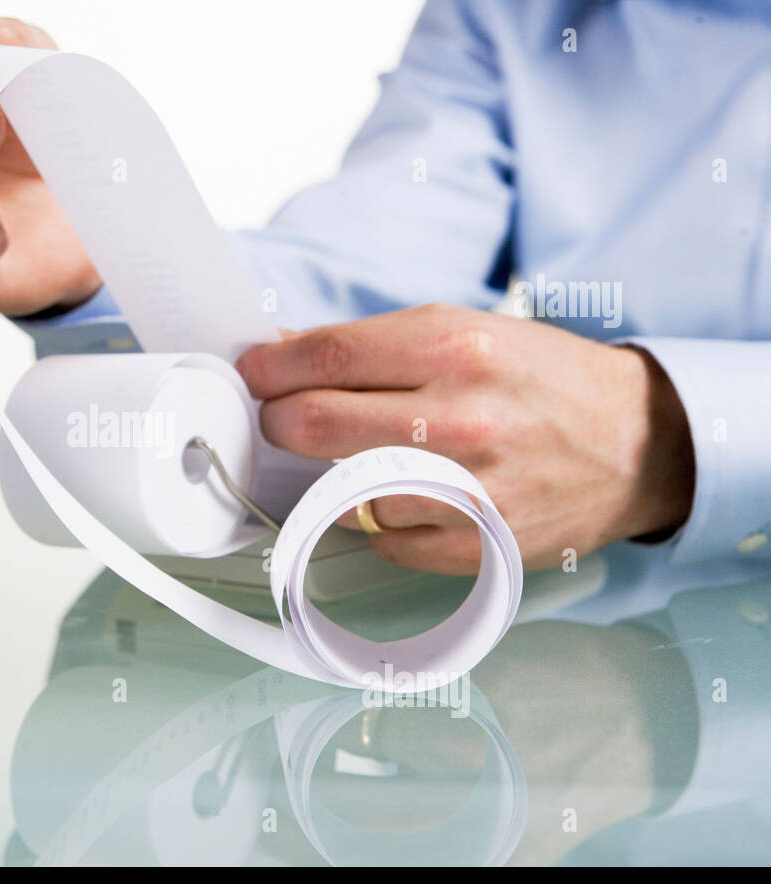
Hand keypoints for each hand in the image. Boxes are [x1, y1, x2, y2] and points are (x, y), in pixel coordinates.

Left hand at [235, 304, 695, 572]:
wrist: (635, 445)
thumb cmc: (539, 381)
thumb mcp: (463, 331)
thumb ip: (370, 345)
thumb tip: (281, 353)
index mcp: (454, 349)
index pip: (325, 357)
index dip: (269, 368)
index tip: (252, 374)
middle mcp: (459, 420)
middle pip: (314, 425)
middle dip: (279, 419)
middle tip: (281, 416)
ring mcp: (467, 491)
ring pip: (338, 492)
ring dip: (331, 475)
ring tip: (361, 457)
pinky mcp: (475, 547)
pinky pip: (380, 540)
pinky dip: (379, 519)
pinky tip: (408, 496)